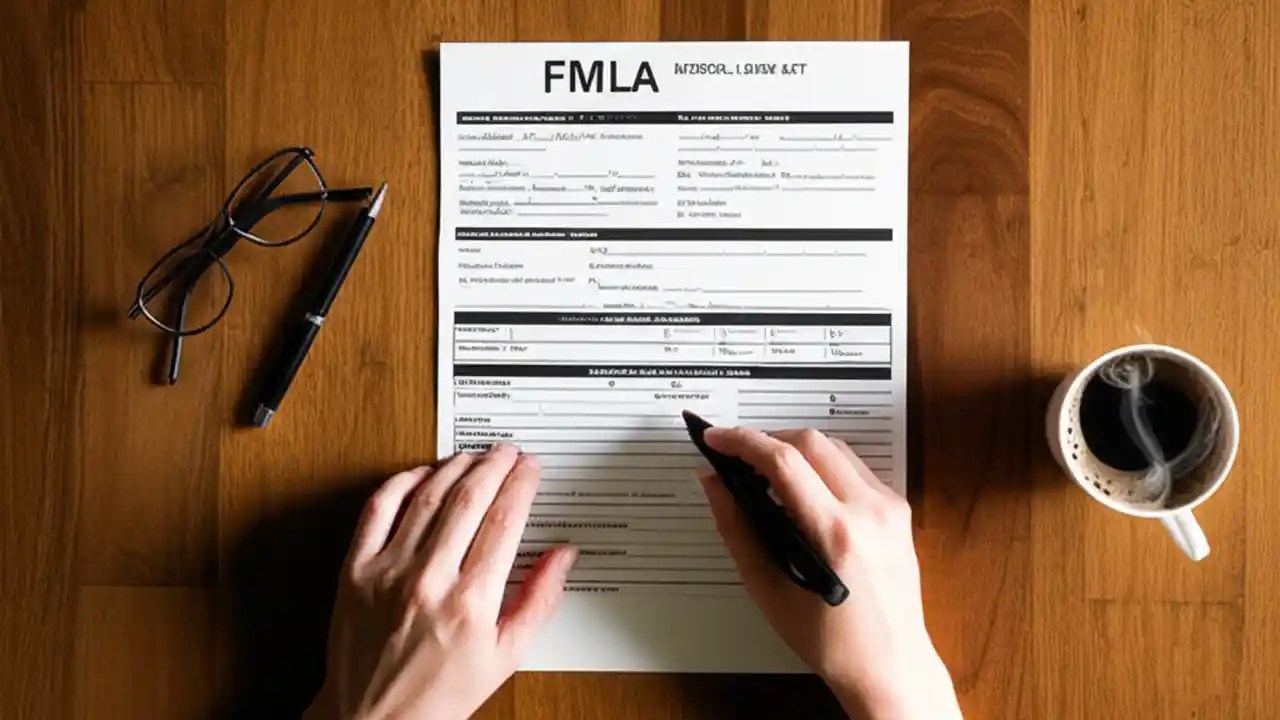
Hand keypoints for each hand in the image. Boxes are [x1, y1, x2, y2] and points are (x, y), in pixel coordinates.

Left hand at [305, 446, 576, 719]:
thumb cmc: (440, 694)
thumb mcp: (506, 656)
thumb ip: (538, 600)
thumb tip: (563, 555)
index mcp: (470, 603)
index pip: (505, 521)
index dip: (522, 485)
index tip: (531, 470)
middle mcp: (429, 580)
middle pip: (469, 498)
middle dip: (494, 466)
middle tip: (507, 453)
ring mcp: (388, 571)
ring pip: (427, 496)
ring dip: (455, 467)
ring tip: (473, 457)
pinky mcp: (355, 570)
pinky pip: (378, 509)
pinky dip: (401, 482)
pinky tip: (421, 473)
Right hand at [698, 427, 960, 719]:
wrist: (890, 666)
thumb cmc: (833, 643)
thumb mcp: (769, 590)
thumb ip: (737, 529)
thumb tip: (714, 485)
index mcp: (836, 533)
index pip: (783, 460)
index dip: (742, 441)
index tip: (716, 438)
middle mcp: (870, 511)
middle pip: (811, 441)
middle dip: (768, 438)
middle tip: (737, 455)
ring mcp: (890, 508)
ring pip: (835, 447)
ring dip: (797, 449)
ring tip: (766, 472)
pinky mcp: (899, 511)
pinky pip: (855, 468)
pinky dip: (823, 466)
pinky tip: (804, 490)